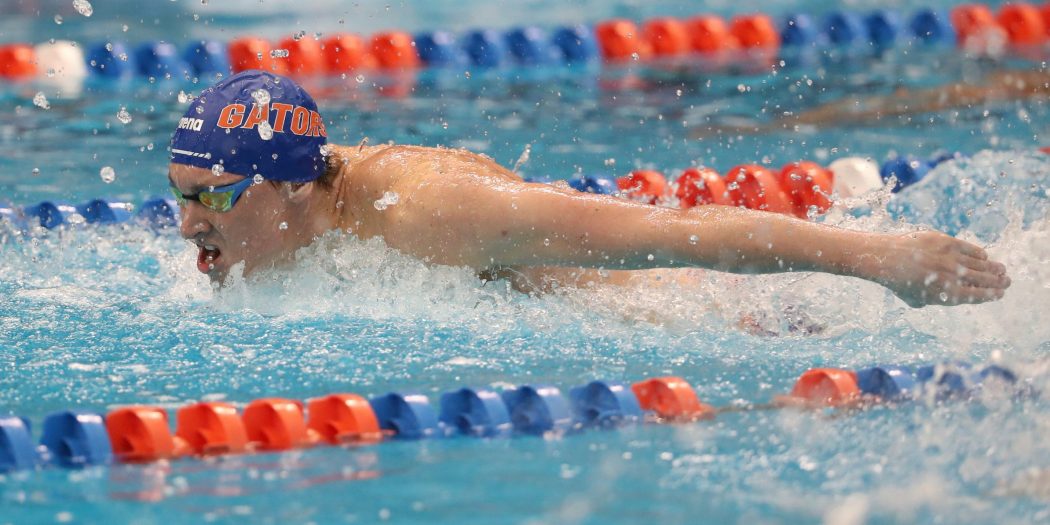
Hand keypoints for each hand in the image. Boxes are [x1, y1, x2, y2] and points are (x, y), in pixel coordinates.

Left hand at [872, 231, 1009, 307]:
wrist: (886, 259)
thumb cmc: (898, 282)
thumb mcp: (916, 299)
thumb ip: (932, 301)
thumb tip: (941, 299)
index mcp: (947, 295)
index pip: (978, 296)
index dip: (992, 295)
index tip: (1000, 293)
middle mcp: (953, 277)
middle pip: (984, 280)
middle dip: (998, 281)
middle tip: (1006, 281)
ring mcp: (951, 259)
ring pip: (981, 264)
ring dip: (993, 268)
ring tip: (1001, 270)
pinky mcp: (947, 242)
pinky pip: (970, 249)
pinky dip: (979, 254)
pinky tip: (984, 257)